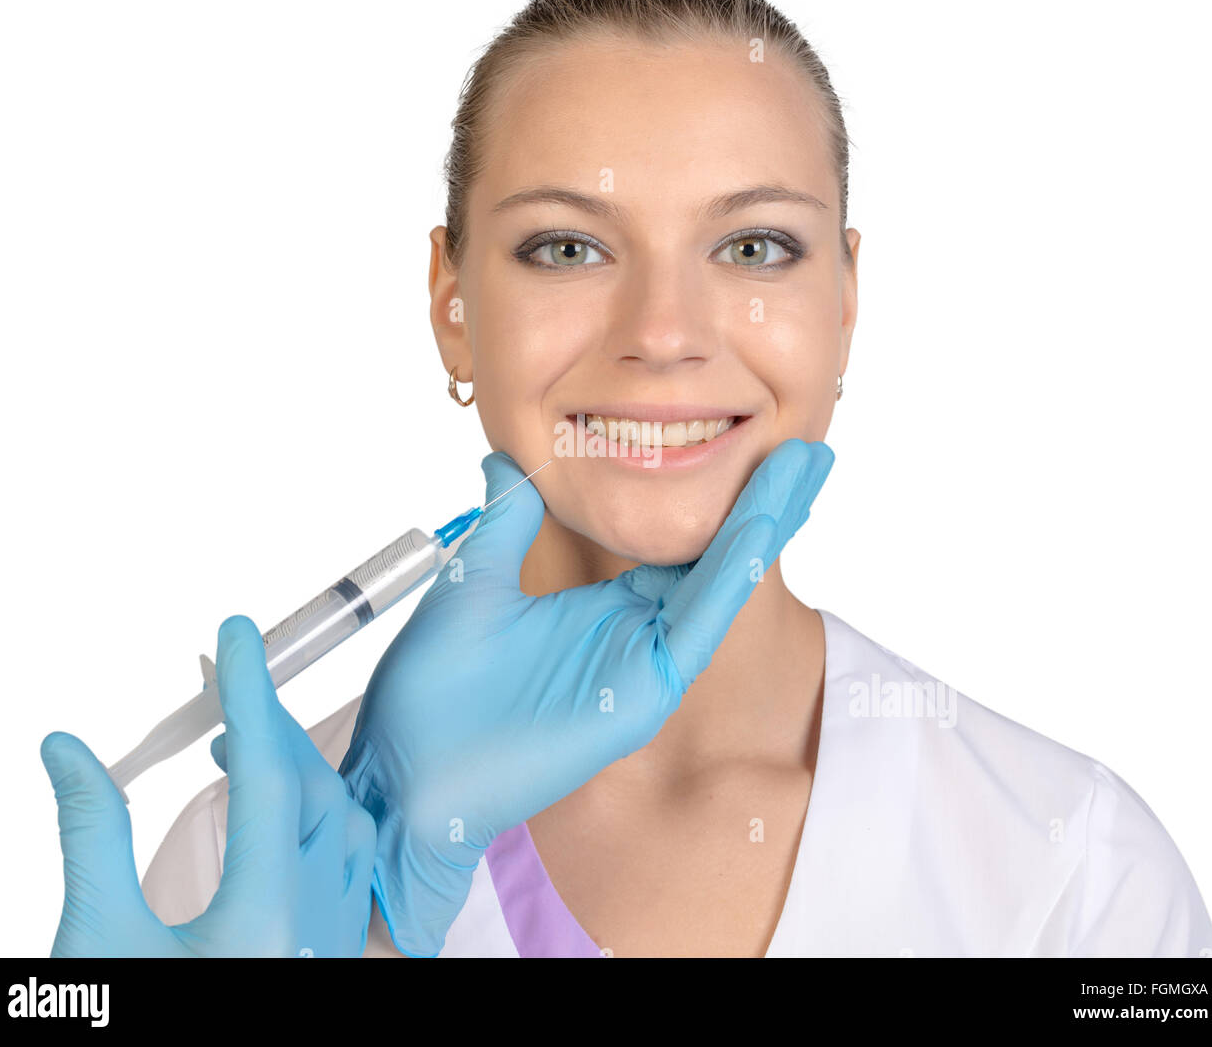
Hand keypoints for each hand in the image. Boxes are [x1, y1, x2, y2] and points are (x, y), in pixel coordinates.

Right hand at [43, 615, 376, 956]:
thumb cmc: (119, 1028)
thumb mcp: (96, 943)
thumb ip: (89, 835)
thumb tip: (66, 745)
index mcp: (265, 920)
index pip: (268, 776)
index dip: (249, 694)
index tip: (235, 633)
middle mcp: (317, 928)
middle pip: (310, 793)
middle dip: (267, 729)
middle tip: (224, 681)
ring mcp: (330, 945)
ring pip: (337, 825)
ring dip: (292, 771)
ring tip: (239, 740)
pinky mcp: (328, 957)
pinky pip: (340, 863)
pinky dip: (308, 817)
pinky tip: (270, 805)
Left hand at [338, 437, 833, 956]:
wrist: (403, 767)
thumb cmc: (433, 690)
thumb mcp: (475, 578)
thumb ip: (506, 519)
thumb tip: (506, 459)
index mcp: (599, 610)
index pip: (675, 545)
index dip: (714, 498)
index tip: (747, 443)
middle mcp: (632, 635)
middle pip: (715, 560)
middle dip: (764, 505)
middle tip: (808, 450)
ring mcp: (643, 665)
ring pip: (720, 585)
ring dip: (765, 524)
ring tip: (805, 467)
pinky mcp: (644, 694)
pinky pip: (699, 624)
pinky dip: (732, 572)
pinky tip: (759, 525)